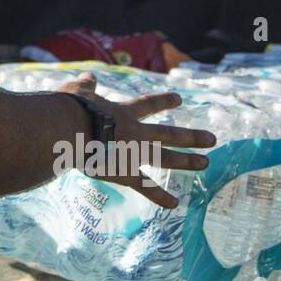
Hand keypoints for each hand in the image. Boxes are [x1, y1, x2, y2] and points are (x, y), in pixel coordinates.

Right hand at [55, 72, 216, 208]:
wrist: (68, 130)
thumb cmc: (68, 109)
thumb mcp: (75, 92)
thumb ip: (86, 86)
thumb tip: (90, 77)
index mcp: (122, 112)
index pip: (148, 104)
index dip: (165, 101)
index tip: (180, 99)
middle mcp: (135, 132)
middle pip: (169, 134)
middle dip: (191, 136)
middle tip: (212, 139)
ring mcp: (133, 154)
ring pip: (166, 157)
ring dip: (187, 161)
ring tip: (205, 163)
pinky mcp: (125, 173)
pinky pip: (145, 187)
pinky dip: (160, 196)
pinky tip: (175, 204)